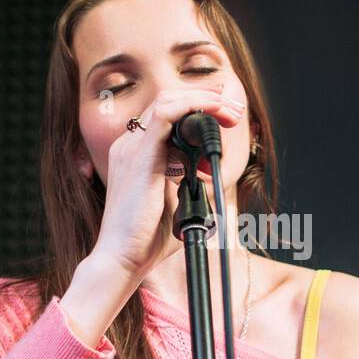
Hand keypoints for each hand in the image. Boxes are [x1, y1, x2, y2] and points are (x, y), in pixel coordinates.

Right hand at [90, 86, 245, 281]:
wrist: (123, 258)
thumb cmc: (146, 239)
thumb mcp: (177, 204)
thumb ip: (190, 186)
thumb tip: (210, 178)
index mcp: (137, 155)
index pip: (166, 115)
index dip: (198, 109)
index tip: (225, 118)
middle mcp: (131, 145)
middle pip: (169, 102)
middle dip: (206, 100)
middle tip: (235, 112)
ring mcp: (132, 147)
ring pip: (168, 100)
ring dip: (204, 101)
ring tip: (231, 113)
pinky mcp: (140, 155)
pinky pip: (166, 113)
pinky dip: (194, 106)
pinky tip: (216, 114)